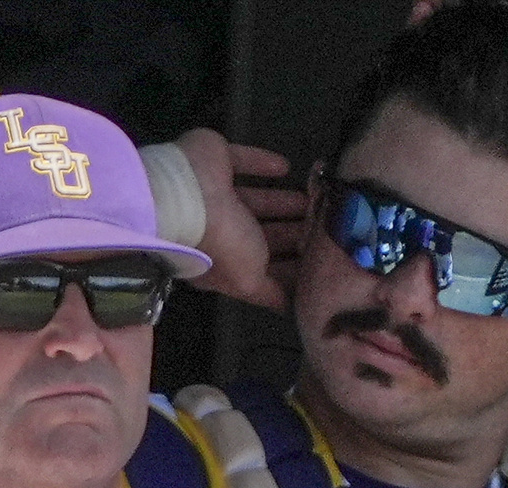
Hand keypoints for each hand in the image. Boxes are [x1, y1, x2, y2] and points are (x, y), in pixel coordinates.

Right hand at [173, 129, 304, 312]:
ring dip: (282, 202)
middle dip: (290, 233)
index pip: (260, 266)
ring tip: (311, 201)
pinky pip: (243, 161)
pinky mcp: (216, 159)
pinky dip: (262, 165)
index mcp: (222, 262)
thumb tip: (289, 308)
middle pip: (261, 233)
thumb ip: (271, 293)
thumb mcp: (249, 282)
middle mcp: (218, 230)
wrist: (185, 194)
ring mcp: (215, 193)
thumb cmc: (221, 244)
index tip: (316, 262)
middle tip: (322, 228)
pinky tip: (284, 167)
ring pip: (255, 200)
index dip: (286, 266)